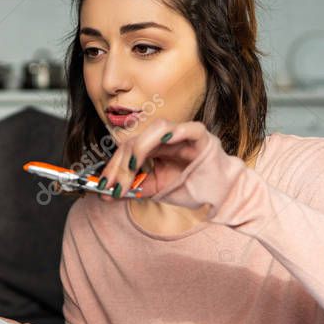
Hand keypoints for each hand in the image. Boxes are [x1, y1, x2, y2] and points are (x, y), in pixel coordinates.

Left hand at [96, 119, 218, 202]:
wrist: (220, 195)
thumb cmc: (191, 188)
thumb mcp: (156, 189)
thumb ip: (134, 188)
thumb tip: (107, 193)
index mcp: (154, 147)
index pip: (127, 149)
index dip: (113, 166)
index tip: (103, 186)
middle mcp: (165, 137)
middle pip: (137, 140)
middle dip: (122, 163)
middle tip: (114, 184)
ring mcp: (183, 134)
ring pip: (157, 128)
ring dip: (141, 147)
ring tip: (132, 166)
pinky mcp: (202, 136)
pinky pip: (189, 128)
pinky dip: (177, 131)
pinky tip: (166, 140)